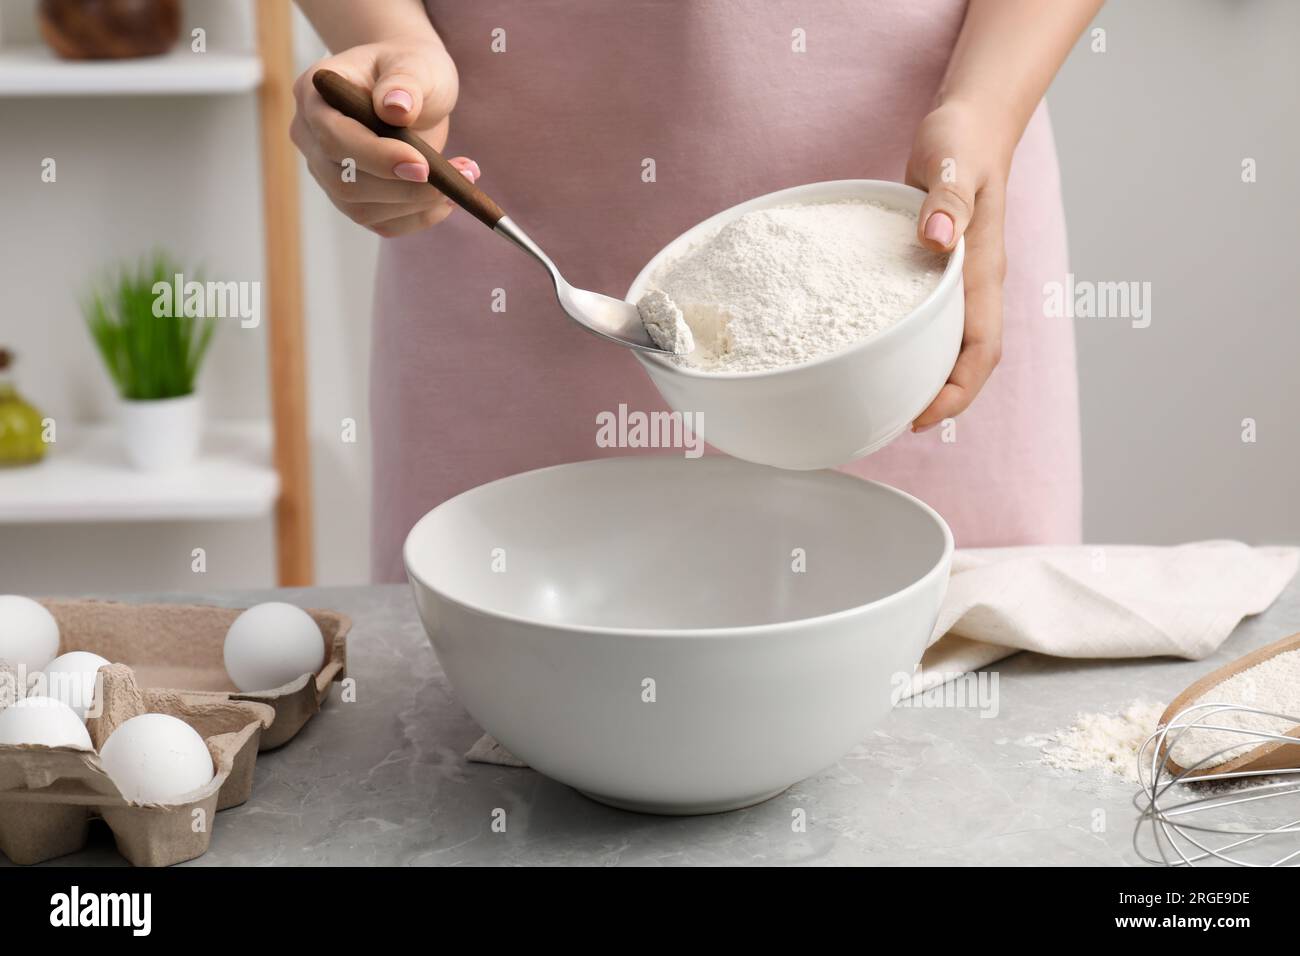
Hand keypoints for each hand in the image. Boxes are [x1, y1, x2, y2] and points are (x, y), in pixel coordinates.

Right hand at [291, 40, 478, 236]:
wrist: (410, 88)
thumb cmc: (410, 68)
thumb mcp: (414, 62)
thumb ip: (405, 81)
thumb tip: (395, 108)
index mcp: (314, 94)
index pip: (334, 138)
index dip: (377, 156)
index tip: (423, 165)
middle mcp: (311, 137)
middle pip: (344, 182)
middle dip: (405, 188)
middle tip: (459, 175)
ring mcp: (328, 172)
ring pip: (361, 209)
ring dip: (418, 204)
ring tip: (463, 180)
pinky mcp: (352, 198)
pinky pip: (381, 223)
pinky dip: (419, 217)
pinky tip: (447, 199)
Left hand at [904, 102, 1009, 430]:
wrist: (967, 122)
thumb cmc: (962, 139)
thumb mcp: (953, 160)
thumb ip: (948, 197)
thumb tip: (938, 238)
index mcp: (983, 272)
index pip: (982, 349)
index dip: (957, 390)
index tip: (923, 416)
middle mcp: (971, 285)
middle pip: (964, 361)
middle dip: (936, 400)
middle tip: (888, 423)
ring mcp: (953, 281)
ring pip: (945, 344)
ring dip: (921, 376)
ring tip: (879, 402)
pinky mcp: (932, 270)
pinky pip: (923, 319)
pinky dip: (904, 343)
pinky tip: (872, 352)